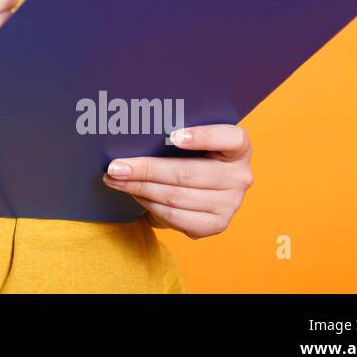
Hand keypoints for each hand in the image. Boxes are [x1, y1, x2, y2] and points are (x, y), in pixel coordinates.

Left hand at [101, 124, 252, 238]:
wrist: (199, 188)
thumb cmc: (191, 154)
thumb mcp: (190, 139)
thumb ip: (174, 134)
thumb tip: (131, 132)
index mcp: (239, 148)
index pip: (230, 138)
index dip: (203, 136)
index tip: (172, 136)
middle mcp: (240, 176)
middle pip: (188, 173)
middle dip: (146, 169)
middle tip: (116, 167)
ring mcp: (230, 203)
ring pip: (176, 197)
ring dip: (140, 189)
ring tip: (116, 180)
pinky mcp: (216, 224)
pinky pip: (176, 217)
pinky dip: (151, 206)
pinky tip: (135, 195)